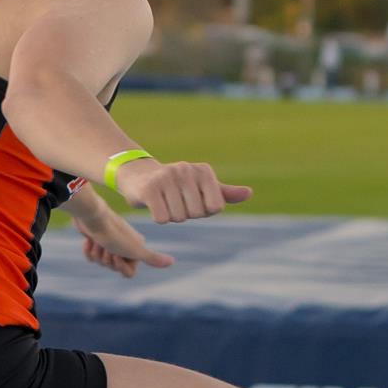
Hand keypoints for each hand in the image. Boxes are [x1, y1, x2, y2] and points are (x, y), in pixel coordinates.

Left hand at [75, 209, 170, 276]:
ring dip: (98, 253)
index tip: (118, 254)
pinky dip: (88, 250)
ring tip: (99, 240)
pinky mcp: (95, 240)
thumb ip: (153, 258)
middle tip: (108, 246)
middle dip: (108, 259)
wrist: (93, 217)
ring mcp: (108, 242)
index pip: (129, 273)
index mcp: (135, 248)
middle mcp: (124, 245)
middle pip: (113, 268)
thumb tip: (172, 262)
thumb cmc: (116, 234)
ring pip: (101, 263)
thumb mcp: (137, 250)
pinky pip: (90, 257)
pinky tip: (89, 240)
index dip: (121, 267)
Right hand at [112, 157, 252, 223]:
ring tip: (165, 202)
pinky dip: (158, 218)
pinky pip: (162, 218)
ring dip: (171, 216)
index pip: (215, 207)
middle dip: (186, 214)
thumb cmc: (176, 186)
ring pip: (179, 217)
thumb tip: (249, 193)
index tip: (193, 201)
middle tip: (176, 202)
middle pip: (197, 213)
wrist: (138, 176)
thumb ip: (224, 193)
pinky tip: (154, 205)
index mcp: (203, 170)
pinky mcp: (150, 188)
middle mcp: (186, 169)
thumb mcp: (201, 188)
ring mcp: (167, 177)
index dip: (204, 211)